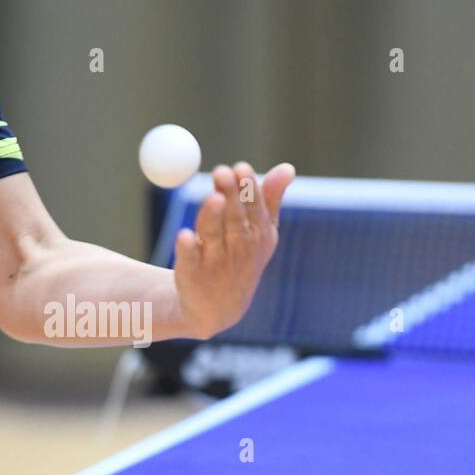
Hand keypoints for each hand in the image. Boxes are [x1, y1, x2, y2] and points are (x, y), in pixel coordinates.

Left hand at [172, 162, 295, 338]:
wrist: (217, 307)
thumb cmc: (240, 259)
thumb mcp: (260, 233)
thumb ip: (270, 199)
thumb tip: (288, 167)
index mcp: (258, 235)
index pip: (256, 207)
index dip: (248, 188)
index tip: (240, 167)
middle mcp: (239, 249)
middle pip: (234, 217)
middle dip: (229, 194)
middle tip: (222, 172)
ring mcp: (215, 263)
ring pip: (212, 233)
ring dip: (212, 215)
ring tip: (213, 198)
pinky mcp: (191, 273)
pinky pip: (189, 256)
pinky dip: (187, 246)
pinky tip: (186, 236)